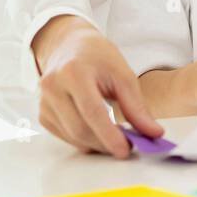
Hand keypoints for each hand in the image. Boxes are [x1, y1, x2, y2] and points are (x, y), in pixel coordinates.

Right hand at [32, 15, 164, 157]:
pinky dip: (85, 140)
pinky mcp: (43, 114)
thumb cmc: (99, 58)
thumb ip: (136, 107)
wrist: (70, 46)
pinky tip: (97, 131)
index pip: (92, 111)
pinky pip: (66, 137)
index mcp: (74, 72)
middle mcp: (53, 87)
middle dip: (105, 143)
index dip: (109, 135)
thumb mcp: (123, 75)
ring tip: (116, 137)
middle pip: (80, 129)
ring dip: (97, 144)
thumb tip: (153, 134)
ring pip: (73, 137)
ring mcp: (44, 102)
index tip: (126, 150)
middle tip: (128, 146)